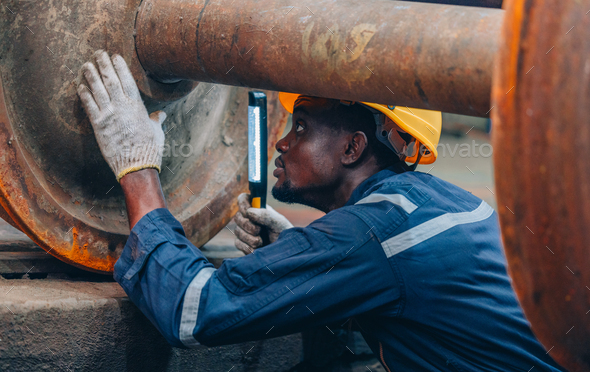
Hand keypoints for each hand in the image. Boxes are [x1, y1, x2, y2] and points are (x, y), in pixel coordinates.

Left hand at [77, 49, 166, 181]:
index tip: (115, 56)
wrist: (136, 165)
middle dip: (104, 65)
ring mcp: (109, 115)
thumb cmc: (149, 148)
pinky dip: (84, 95)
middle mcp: (121, 107)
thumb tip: (162, 115)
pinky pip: (89, 106)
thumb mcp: (157, 132)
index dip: (120, 67)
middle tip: (98, 53)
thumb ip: (157, 120)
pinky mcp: (99, 125)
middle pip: (110, 80)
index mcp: (136, 107)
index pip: (127, 80)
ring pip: (97, 90)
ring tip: (86, 65)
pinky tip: (80, 86)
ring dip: (91, 76)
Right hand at [234, 193, 293, 254]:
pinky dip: (247, 246)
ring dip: (249, 238)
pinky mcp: (243, 243)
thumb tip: (249, 212)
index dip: (242, 204)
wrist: (284, 252)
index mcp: (258, 208)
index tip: (248, 212)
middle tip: (259, 230)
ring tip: (261, 241)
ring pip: (237, 231)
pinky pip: (238, 243)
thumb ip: (265, 215)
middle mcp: (249, 218)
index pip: (243, 199)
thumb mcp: (277, 222)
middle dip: (247, 225)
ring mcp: (245, 231)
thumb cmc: (283, 233)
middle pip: (237, 217)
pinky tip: (257, 248)